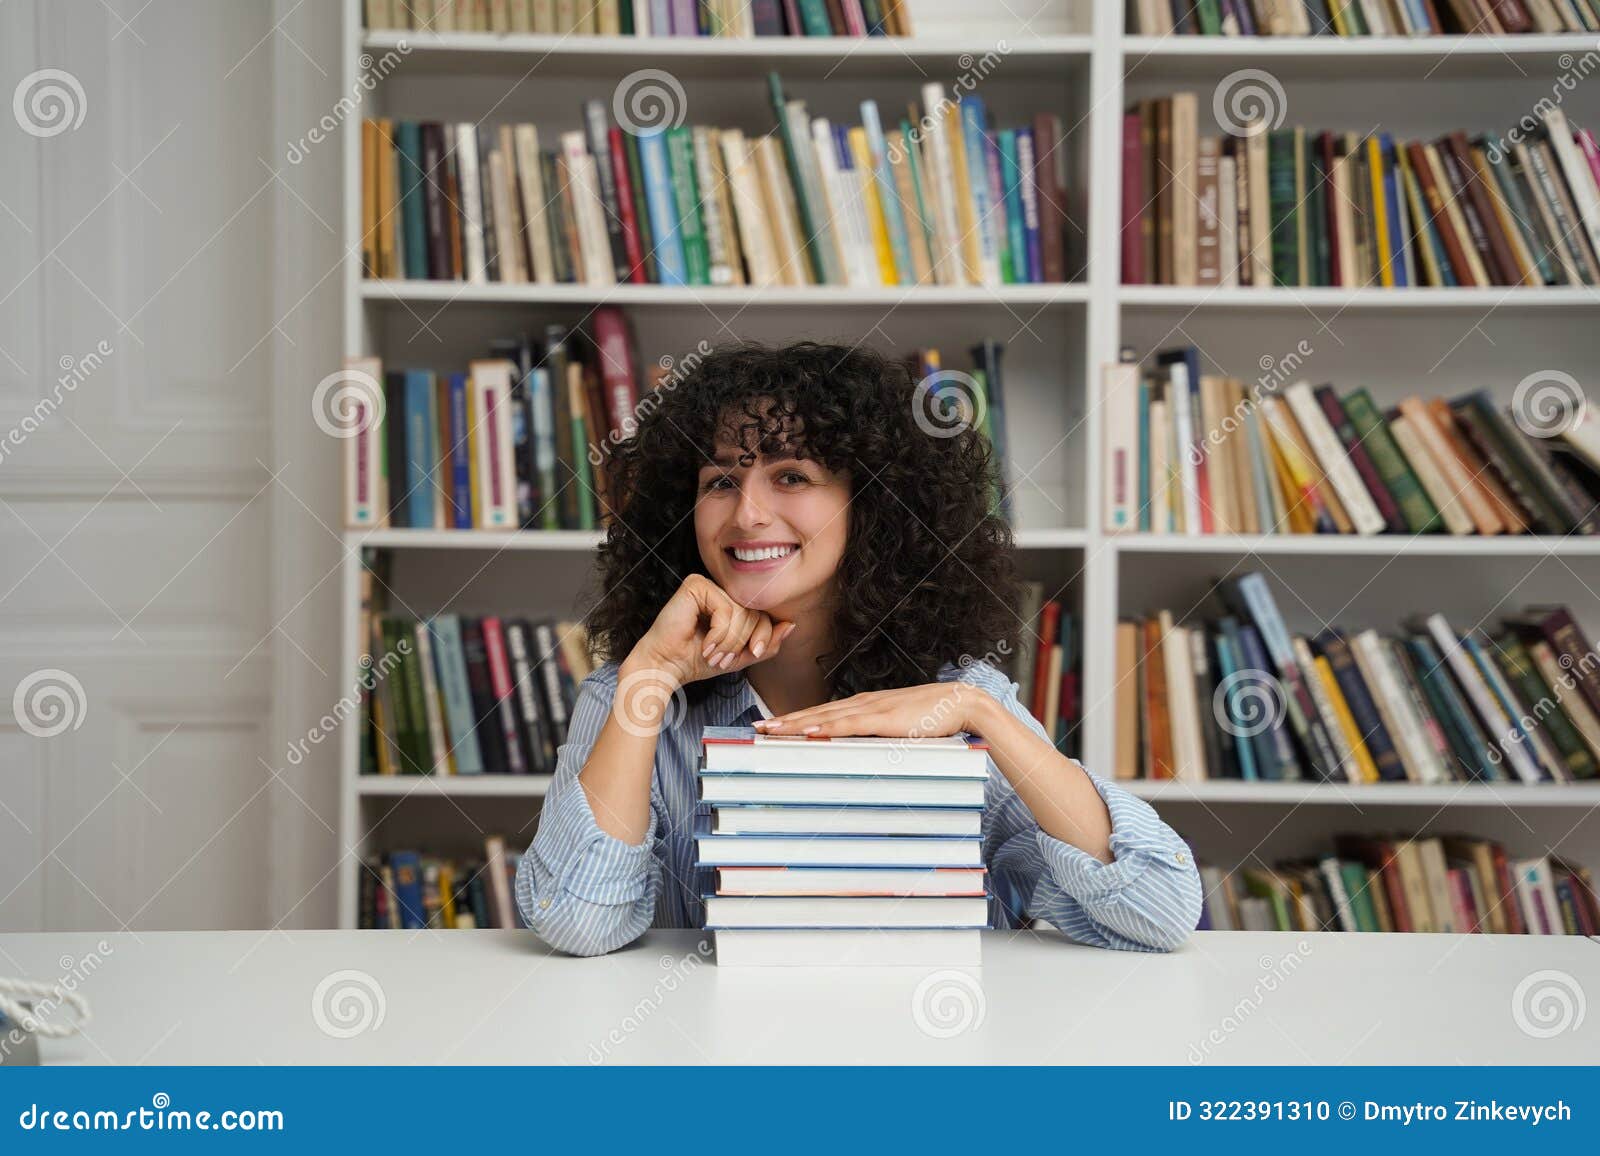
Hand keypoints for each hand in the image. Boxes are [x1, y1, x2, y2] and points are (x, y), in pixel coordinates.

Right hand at [622, 573, 795, 692]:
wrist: (666, 667)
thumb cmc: (696, 661)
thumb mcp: (740, 656)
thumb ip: (766, 643)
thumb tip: (791, 625)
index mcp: (731, 603)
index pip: (764, 614)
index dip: (763, 638)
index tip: (747, 656)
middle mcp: (720, 590)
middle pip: (755, 613)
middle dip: (743, 642)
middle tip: (722, 658)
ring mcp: (708, 585)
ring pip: (742, 613)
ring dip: (730, 642)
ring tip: (712, 653)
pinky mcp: (696, 585)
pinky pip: (726, 609)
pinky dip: (719, 633)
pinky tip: (704, 643)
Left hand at [752, 681, 995, 738]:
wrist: (961, 704)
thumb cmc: (934, 719)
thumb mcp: (899, 731)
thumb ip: (881, 739)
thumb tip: (864, 755)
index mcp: (865, 707)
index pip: (822, 714)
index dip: (795, 720)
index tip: (772, 726)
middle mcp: (862, 704)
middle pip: (815, 713)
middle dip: (784, 721)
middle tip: (756, 728)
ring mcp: (871, 709)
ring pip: (824, 717)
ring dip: (795, 723)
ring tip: (770, 729)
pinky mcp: (883, 718)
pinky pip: (847, 724)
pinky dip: (824, 726)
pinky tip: (806, 730)